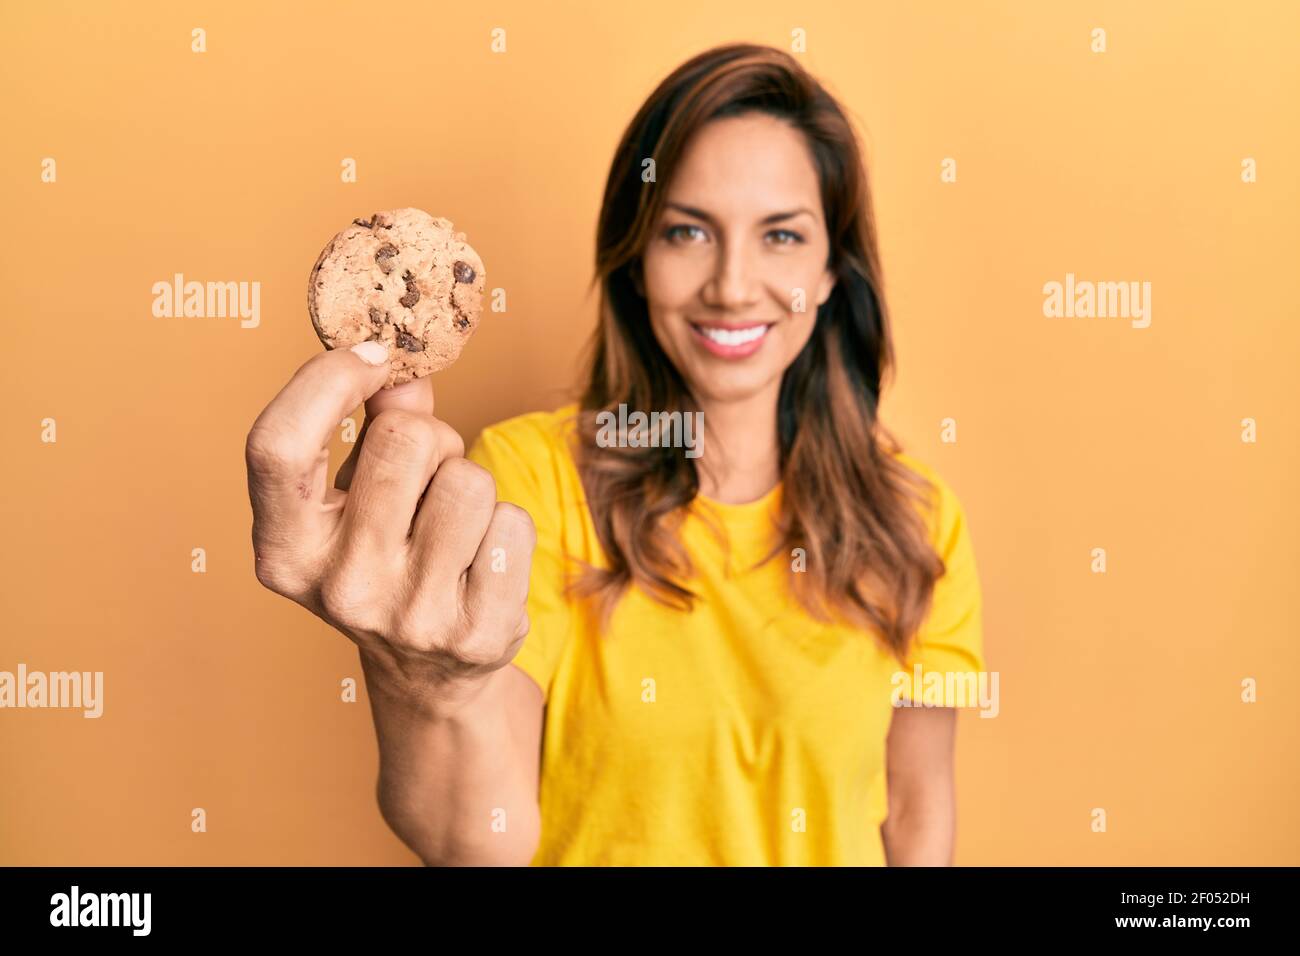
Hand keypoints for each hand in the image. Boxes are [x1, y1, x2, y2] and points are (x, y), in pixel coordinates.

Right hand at [243, 342, 536, 703]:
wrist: (428, 673)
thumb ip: (377, 420)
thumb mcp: (357, 493)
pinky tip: (481, 562)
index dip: (327, 381)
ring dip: (471, 485)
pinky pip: (512, 524)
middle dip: (431, 438)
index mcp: (285, 550)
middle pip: (404, 440)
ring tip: (453, 525)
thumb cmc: (388, 555)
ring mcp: (409, 615)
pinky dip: (507, 528)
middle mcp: (339, 588)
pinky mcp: (476, 633)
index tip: (372, 356)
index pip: (278, 445)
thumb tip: (407, 368)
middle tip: (427, 477)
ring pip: (468, 480)